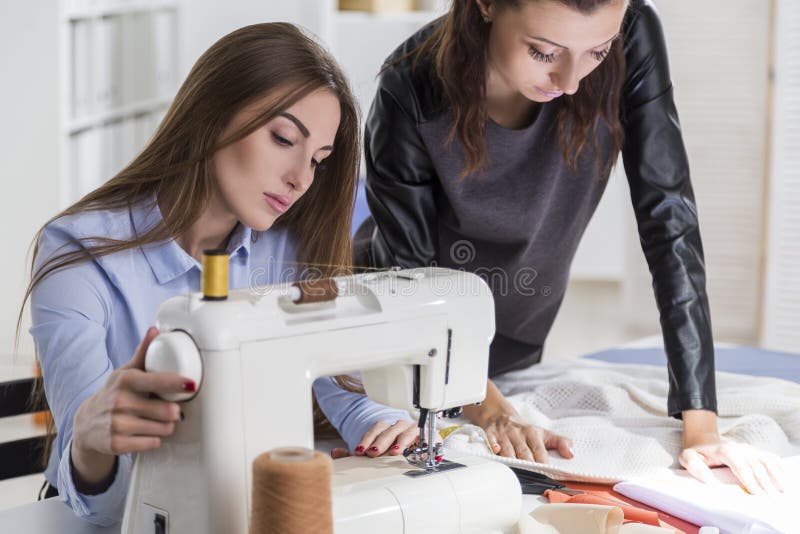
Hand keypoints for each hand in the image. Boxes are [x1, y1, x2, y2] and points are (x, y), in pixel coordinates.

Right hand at [70, 327, 194, 490]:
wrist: (86, 424)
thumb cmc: (114, 394)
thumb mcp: (125, 372)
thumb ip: (143, 353)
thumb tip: (155, 330)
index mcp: (126, 381)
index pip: (156, 381)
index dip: (175, 383)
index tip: (190, 384)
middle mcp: (120, 402)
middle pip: (168, 411)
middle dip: (174, 412)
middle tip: (169, 409)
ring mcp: (117, 424)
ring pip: (163, 428)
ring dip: (166, 426)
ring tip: (155, 420)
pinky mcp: (117, 444)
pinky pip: (153, 443)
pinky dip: (154, 439)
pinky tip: (144, 432)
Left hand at [329, 420, 442, 458]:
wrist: (418, 448)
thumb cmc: (395, 450)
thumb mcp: (375, 452)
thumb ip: (358, 452)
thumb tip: (335, 453)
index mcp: (387, 428)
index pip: (376, 428)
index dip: (367, 439)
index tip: (359, 451)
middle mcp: (400, 427)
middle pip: (390, 430)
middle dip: (381, 441)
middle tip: (373, 452)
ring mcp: (415, 430)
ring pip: (407, 431)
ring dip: (400, 441)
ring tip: (394, 453)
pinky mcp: (430, 436)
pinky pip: (428, 437)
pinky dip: (425, 442)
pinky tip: (420, 451)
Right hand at [462, 380, 572, 462]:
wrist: (501, 415)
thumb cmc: (524, 430)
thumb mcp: (544, 434)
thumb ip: (560, 443)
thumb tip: (571, 454)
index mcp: (533, 433)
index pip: (539, 450)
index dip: (543, 461)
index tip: (546, 470)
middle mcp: (518, 434)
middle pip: (523, 452)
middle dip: (527, 463)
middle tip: (531, 473)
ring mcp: (504, 434)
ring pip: (508, 449)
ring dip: (511, 459)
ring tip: (515, 468)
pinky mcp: (491, 434)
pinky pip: (491, 440)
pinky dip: (493, 445)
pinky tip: (496, 450)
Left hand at [680, 437, 785, 494]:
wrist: (704, 440)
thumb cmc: (697, 452)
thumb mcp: (687, 457)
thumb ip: (694, 466)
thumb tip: (707, 479)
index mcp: (724, 450)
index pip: (739, 464)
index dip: (748, 478)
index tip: (755, 492)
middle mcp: (739, 448)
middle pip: (755, 465)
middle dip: (764, 482)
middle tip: (770, 498)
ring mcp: (749, 449)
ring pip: (766, 460)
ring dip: (775, 474)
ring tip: (781, 489)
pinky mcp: (755, 451)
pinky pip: (770, 458)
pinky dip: (778, 468)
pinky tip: (782, 479)